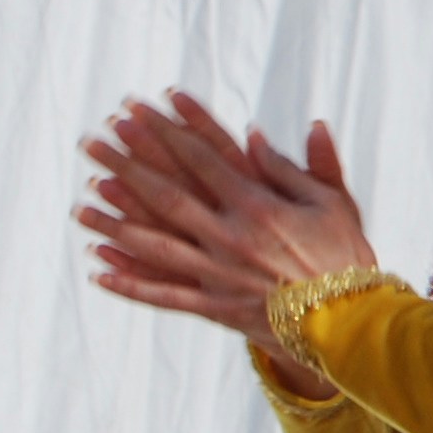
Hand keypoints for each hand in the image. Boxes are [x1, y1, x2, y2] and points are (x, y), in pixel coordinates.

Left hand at [80, 93, 377, 384]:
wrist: (351, 322)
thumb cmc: (348, 257)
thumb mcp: (333, 203)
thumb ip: (295, 167)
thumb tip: (255, 135)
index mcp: (258, 206)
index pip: (202, 158)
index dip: (168, 130)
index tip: (140, 109)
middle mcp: (229, 237)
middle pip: (166, 195)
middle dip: (126, 165)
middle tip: (93, 142)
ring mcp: (218, 273)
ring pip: (154, 245)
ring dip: (114, 224)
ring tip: (81, 206)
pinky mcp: (215, 306)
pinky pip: (164, 295)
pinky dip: (130, 283)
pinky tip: (99, 271)